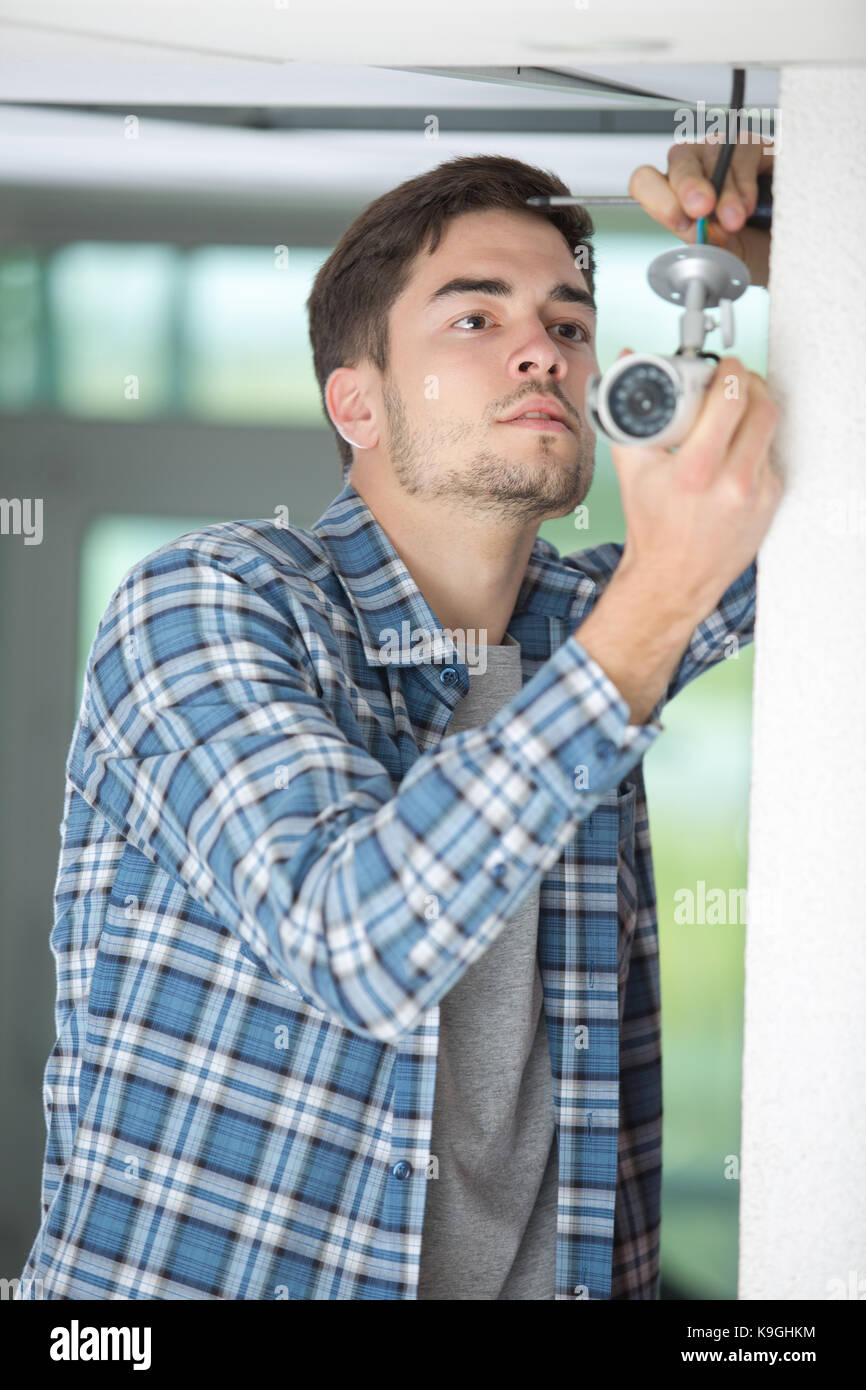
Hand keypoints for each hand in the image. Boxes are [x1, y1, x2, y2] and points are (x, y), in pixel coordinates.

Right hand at [608, 351, 782, 626]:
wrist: (674, 578)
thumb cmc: (653, 527)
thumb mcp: (633, 470)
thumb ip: (626, 413)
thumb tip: (626, 366)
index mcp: (696, 471)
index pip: (731, 399)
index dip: (730, 371)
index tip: (724, 366)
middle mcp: (733, 483)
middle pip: (763, 407)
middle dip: (750, 383)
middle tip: (734, 379)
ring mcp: (757, 494)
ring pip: (770, 429)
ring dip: (756, 409)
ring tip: (735, 408)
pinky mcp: (770, 501)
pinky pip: (769, 455)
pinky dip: (753, 443)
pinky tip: (734, 449)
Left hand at [628, 135, 774, 288]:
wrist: (790, 244)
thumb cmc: (753, 248)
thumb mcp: (726, 257)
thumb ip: (708, 246)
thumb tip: (697, 232)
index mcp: (676, 197)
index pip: (647, 183)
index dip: (658, 199)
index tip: (680, 221)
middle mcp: (695, 170)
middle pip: (678, 159)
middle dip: (689, 187)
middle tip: (703, 210)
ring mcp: (722, 154)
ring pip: (710, 154)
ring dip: (724, 192)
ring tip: (736, 219)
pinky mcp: (752, 146)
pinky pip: (741, 151)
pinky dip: (745, 181)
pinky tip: (750, 204)